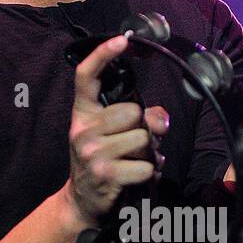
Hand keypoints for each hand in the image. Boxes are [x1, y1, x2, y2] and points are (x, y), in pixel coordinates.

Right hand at [66, 35, 168, 225]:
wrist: (83, 201)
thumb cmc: (104, 162)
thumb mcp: (113, 136)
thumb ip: (138, 118)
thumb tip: (160, 120)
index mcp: (83, 113)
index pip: (87, 76)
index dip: (103, 55)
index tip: (122, 41)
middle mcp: (83, 129)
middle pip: (134, 112)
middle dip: (145, 128)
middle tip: (137, 144)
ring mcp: (92, 152)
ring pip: (143, 138)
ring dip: (149, 153)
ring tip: (136, 162)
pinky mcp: (105, 173)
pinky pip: (146, 165)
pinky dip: (150, 173)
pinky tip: (136, 177)